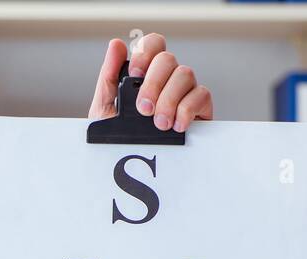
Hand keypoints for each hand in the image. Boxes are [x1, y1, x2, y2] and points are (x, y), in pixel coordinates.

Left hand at [89, 34, 213, 132]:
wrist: (129, 166)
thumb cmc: (118, 137)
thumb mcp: (104, 107)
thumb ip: (109, 76)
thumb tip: (116, 44)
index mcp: (145, 73)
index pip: (153, 45)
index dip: (146, 53)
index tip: (134, 74)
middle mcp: (166, 78)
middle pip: (168, 59)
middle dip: (153, 83)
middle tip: (143, 109)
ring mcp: (184, 91)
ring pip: (185, 74)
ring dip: (169, 100)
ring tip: (158, 123)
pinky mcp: (200, 108)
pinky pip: (201, 95)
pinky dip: (186, 110)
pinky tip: (175, 125)